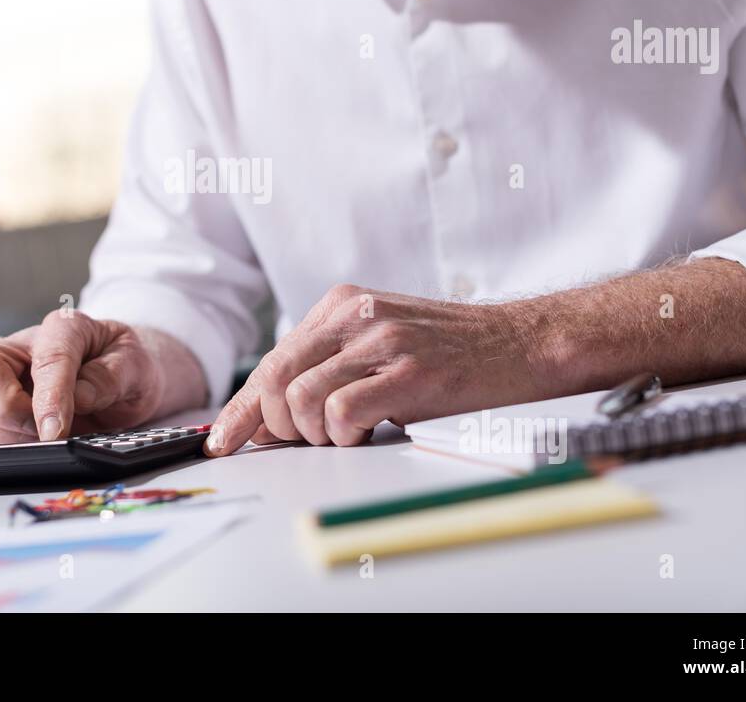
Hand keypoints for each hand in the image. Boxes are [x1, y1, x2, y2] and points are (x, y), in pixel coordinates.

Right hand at [0, 311, 171, 445]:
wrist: (122, 377)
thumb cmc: (125, 368)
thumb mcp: (136, 367)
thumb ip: (110, 377)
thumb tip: (78, 397)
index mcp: (62, 329)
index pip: (46, 357)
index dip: (48, 397)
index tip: (55, 432)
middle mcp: (20, 347)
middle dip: (8, 413)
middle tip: (44, 437)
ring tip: (33, 445)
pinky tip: (11, 450)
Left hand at [204, 284, 538, 455]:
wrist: (523, 343)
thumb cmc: (452, 352)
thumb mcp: (380, 344)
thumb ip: (327, 369)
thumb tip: (270, 420)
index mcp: (340, 305)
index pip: (271, 362)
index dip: (241, 408)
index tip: (222, 440)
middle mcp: (353, 314)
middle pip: (274, 380)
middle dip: (278, 427)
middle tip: (309, 442)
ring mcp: (381, 340)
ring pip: (300, 400)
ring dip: (316, 435)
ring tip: (351, 435)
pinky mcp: (409, 371)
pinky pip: (340, 414)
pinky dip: (346, 436)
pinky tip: (373, 432)